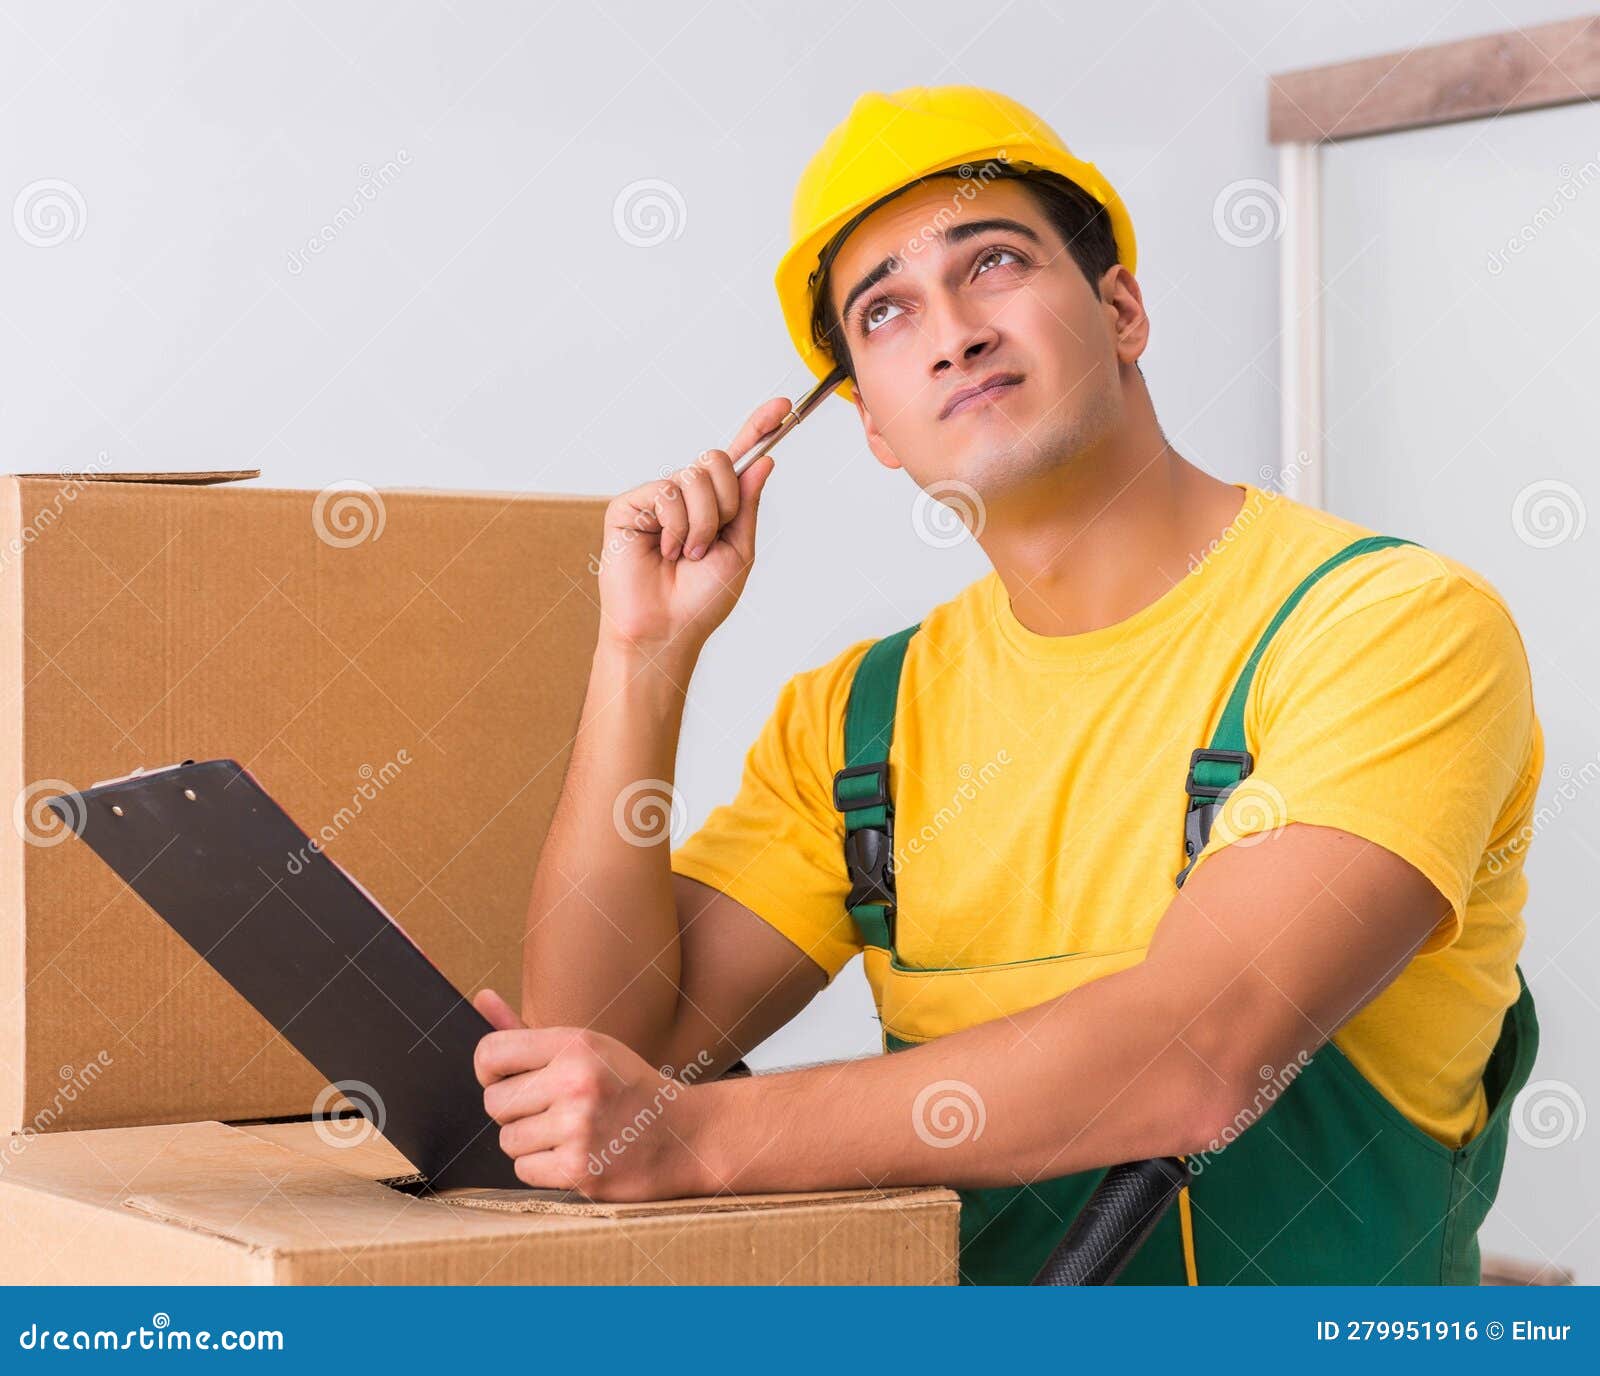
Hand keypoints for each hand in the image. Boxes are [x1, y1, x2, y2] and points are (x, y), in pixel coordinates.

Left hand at [472, 989, 712, 1200]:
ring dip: (531, 1142)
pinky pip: (524, 1170)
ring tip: (569, 1133)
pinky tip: (576, 1155)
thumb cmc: (628, 1088)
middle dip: (515, 1110)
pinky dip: (543, 1169)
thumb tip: (480, 999)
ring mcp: (578, 1127)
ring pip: (508, 1140)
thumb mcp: (588, 1048)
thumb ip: (527, 1031)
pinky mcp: (579, 1169)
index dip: (491, 1071)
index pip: (490, 1053)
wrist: (687, 1135)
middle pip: (494, 1102)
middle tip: (552, 1109)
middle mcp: (575, 1081)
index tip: (511, 1078)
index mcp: (576, 1044)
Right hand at [595, 397, 788, 658]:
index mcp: (714, 506)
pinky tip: (665, 550)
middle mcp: (685, 496)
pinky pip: (666, 492)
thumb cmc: (700, 601)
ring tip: (686, 553)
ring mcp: (656, 498)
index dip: (758, 429)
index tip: (783, 406)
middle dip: (725, 504)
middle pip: (716, 460)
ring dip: (702, 523)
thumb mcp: (739, 551)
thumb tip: (763, 460)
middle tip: (709, 542)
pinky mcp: (629, 505)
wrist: (666, 629)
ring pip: (694, 476)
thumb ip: (748, 504)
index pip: (736, 459)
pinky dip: (675, 527)